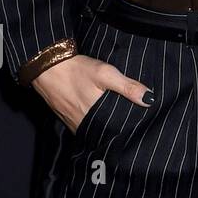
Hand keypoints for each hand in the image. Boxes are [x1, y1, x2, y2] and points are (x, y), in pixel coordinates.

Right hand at [33, 54, 152, 132]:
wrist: (47, 66)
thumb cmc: (77, 70)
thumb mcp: (106, 74)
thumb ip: (128, 87)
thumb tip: (149, 99)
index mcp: (95, 116)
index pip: (117, 131)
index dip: (128, 130)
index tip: (140, 127)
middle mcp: (83, 124)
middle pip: (105, 132)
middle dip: (118, 130)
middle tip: (132, 124)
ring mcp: (73, 122)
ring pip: (94, 130)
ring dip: (105, 127)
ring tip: (119, 121)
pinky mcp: (66, 118)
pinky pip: (83, 126)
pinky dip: (92, 123)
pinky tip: (100, 116)